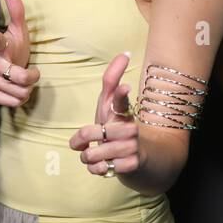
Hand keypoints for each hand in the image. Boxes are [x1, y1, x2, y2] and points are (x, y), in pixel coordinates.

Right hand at [0, 0, 40, 107]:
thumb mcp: (18, 30)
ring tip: (26, 83)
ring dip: (27, 89)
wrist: (2, 70)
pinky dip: (21, 99)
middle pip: (18, 77)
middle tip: (33, 73)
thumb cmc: (13, 48)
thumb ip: (16, 10)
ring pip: (18, 92)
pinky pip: (13, 102)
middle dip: (30, 77)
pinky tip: (19, 92)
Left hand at [69, 52, 140, 176]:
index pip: (121, 100)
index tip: (124, 88)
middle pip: (91, 133)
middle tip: (82, 143)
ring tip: (93, 155)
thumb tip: (125, 53)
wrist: (141, 157)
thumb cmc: (118, 125)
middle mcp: (130, 128)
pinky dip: (96, 169)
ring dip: (87, 157)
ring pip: (93, 154)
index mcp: (123, 110)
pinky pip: (101, 168)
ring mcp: (132, 147)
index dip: (121, 94)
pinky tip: (103, 166)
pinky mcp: (132, 165)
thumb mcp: (111, 103)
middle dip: (81, 141)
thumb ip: (112, 80)